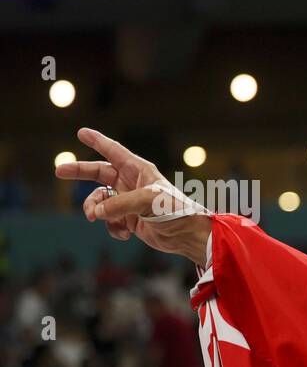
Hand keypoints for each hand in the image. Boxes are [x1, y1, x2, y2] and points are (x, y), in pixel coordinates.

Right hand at [55, 128, 212, 265]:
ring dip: (95, 209)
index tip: (81, 132)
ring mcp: (130, 202)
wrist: (188, 235)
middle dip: (79, 172)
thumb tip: (96, 213)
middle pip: (99, 173)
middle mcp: (132, 184)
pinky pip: (110, 221)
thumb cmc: (175, 211)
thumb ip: (119, 204)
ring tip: (94, 217)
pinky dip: (112, 228)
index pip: (114, 151)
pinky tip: (125, 234)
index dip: (98, 141)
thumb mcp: (148, 201)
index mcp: (139, 170)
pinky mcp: (131, 220)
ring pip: (100, 201)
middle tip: (59, 171)